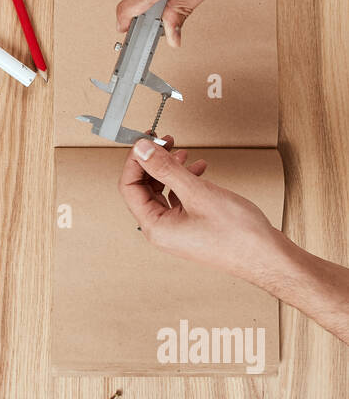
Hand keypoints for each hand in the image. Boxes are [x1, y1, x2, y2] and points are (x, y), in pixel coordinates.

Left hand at [118, 137, 279, 280]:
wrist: (268, 257)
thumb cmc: (238, 236)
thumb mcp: (197, 193)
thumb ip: (166, 169)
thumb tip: (142, 150)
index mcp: (155, 227)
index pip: (129, 187)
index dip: (136, 161)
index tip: (146, 141)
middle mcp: (162, 231)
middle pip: (144, 188)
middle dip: (154, 162)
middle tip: (164, 141)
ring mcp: (177, 230)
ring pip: (163, 191)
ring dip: (171, 169)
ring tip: (184, 153)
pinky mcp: (192, 227)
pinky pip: (180, 199)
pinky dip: (186, 181)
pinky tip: (200, 169)